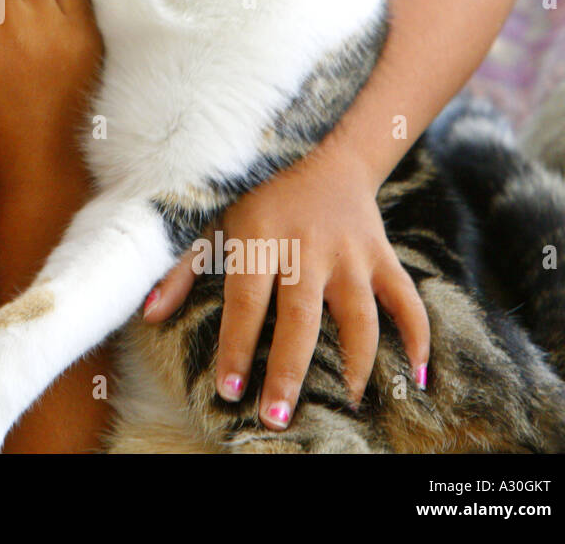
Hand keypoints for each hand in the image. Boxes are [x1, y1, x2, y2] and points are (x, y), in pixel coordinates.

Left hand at [143, 139, 430, 429]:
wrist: (320, 147)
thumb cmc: (254, 191)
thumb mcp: (210, 218)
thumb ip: (179, 267)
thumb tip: (147, 314)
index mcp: (260, 239)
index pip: (247, 304)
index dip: (238, 348)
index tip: (230, 391)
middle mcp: (307, 248)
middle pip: (301, 320)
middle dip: (289, 372)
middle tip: (279, 417)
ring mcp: (349, 253)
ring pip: (360, 317)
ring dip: (356, 363)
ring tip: (344, 401)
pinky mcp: (382, 254)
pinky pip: (406, 300)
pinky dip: (417, 338)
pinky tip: (414, 377)